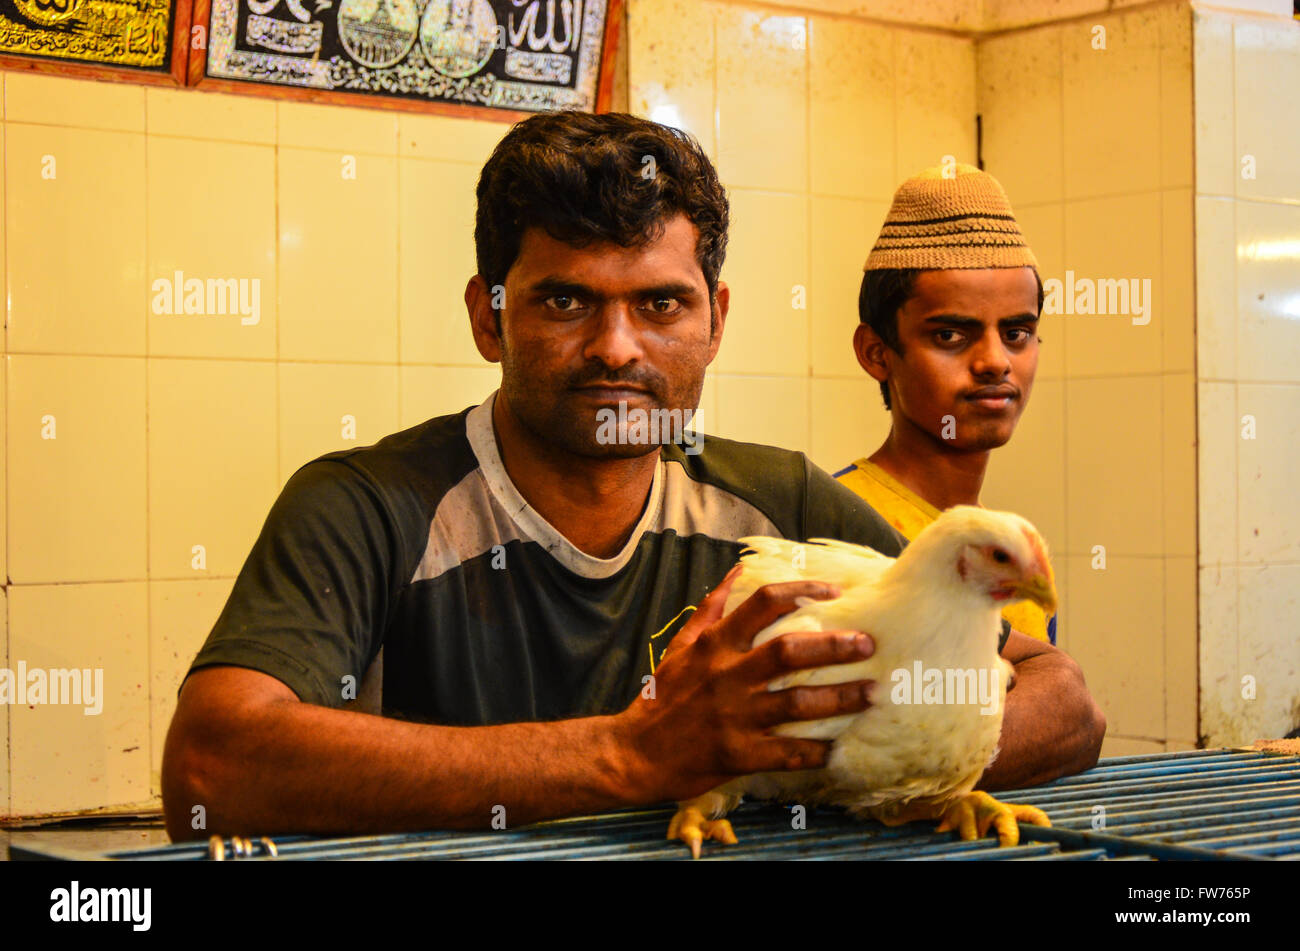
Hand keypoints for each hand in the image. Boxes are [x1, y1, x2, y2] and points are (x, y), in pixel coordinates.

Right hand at [617, 565, 875, 803]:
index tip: (836, 591)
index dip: (803, 591)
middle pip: (789, 651)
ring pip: (797, 702)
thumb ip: (711, 608)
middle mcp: (727, 676)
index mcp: (715, 645)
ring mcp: (734, 716)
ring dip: (840, 697)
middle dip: (834, 646)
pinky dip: (816, 751)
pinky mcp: (738, 754)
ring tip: (871, 693)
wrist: (633, 753)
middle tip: (868, 644)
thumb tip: (739, 570)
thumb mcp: (681, 646)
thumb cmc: (662, 697)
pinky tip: (839, 749)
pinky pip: (787, 752)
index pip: (764, 603)